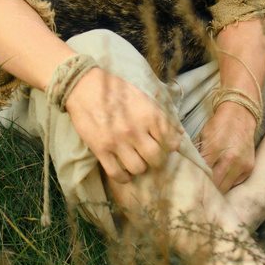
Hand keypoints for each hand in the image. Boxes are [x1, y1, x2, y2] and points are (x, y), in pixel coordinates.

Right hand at [66, 67, 183, 183]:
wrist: (84, 87)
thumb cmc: (116, 89)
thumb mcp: (143, 97)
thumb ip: (162, 115)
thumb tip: (180, 133)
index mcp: (149, 114)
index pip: (170, 142)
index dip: (169, 147)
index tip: (163, 146)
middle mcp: (135, 130)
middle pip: (156, 159)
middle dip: (157, 160)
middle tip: (151, 157)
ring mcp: (117, 141)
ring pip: (138, 168)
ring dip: (140, 167)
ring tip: (136, 160)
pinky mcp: (100, 149)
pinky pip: (117, 174)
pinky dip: (124, 177)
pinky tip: (124, 172)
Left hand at [197, 102, 255, 193]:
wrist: (240, 116)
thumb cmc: (218, 125)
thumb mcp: (203, 136)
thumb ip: (196, 154)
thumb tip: (186, 170)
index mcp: (215, 149)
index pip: (202, 175)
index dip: (196, 181)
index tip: (191, 184)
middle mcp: (231, 159)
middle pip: (214, 186)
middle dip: (206, 188)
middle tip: (199, 189)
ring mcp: (242, 165)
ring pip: (225, 188)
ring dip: (217, 187)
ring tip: (210, 184)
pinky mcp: (249, 168)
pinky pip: (235, 183)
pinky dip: (228, 181)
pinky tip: (223, 174)